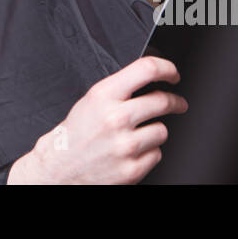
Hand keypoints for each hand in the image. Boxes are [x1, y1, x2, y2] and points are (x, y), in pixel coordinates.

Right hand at [7, 56, 186, 183]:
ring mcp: (125, 145)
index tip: (173, 75)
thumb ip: (121, 87)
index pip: (147, 69)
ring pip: (162, 130)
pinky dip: (148, 153)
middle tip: (177, 103)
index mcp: (104, 95)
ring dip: (155, 131)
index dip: (167, 69)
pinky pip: (156, 154)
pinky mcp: (131, 169)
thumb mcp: (92, 100)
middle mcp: (116, 118)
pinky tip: (132, 152)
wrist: (60, 167)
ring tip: (138, 134)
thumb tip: (152, 79)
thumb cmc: (76, 133)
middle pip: (163, 100)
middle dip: (176, 101)